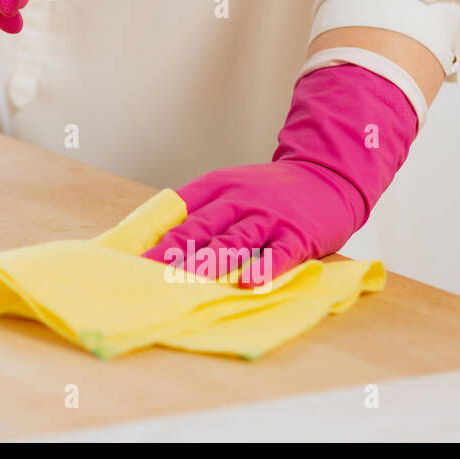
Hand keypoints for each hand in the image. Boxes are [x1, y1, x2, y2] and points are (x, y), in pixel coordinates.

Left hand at [143, 65, 418, 283]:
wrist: (327, 176)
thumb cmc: (271, 193)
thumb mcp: (231, 189)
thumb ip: (201, 211)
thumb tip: (159, 241)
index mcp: (218, 188)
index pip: (181, 213)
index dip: (157, 237)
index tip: (132, 259)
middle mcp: (240, 200)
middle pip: (202, 229)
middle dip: (173, 252)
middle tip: (148, 274)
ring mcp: (269, 217)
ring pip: (235, 241)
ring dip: (211, 262)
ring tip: (188, 280)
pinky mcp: (298, 234)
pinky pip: (280, 252)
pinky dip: (265, 267)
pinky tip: (250, 282)